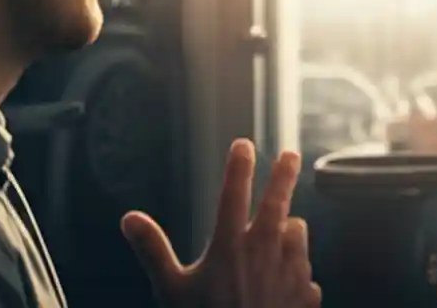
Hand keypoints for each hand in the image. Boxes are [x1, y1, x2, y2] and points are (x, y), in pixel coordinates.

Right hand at [121, 139, 320, 307]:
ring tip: (279, 236)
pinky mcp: (307, 294)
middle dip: (284, 174)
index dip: (238, 166)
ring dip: (289, 231)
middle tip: (290, 155)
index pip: (234, 194)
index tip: (243, 143)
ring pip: (297, 233)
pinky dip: (296, 272)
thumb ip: (153, 251)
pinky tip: (284, 285)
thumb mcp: (171, 291)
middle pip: (279, 201)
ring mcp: (290, 271)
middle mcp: (264, 252)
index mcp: (230, 247)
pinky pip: (305, 272)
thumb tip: (129, 218)